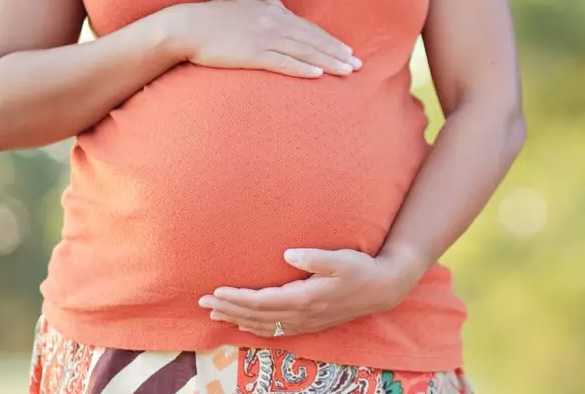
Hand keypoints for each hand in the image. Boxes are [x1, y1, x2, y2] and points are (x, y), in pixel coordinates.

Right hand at [172, 0, 361, 78]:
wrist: (186, 27)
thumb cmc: (212, 18)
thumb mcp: (242, 4)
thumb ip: (264, 4)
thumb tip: (278, 3)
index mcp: (272, 10)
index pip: (308, 27)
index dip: (330, 39)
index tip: (347, 50)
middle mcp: (273, 22)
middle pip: (312, 39)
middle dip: (337, 52)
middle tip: (358, 64)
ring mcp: (264, 38)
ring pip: (304, 51)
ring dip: (328, 61)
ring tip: (347, 71)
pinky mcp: (253, 54)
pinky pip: (283, 62)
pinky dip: (303, 68)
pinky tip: (319, 74)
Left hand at [198, 248, 424, 337]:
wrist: (382, 290)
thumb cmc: (361, 269)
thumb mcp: (341, 259)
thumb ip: (315, 257)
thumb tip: (289, 254)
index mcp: (305, 297)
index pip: (261, 301)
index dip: (236, 298)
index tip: (214, 292)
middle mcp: (302, 314)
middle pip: (256, 316)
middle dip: (228, 309)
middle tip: (202, 302)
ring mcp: (306, 322)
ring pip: (264, 326)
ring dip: (237, 320)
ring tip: (215, 313)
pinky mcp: (309, 323)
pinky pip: (276, 331)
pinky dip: (255, 329)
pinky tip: (244, 326)